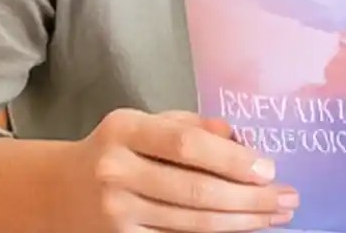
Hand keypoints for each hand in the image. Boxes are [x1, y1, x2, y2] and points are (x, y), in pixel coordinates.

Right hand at [68, 108, 298, 231]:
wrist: (57, 191)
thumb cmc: (117, 149)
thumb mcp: (145, 123)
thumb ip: (192, 126)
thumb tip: (242, 139)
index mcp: (124, 129)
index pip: (187, 145)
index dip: (232, 159)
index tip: (268, 169)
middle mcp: (116, 171)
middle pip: (196, 191)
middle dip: (250, 199)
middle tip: (287, 198)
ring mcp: (115, 212)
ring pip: (192, 223)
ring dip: (242, 222)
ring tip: (276, 216)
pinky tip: (240, 229)